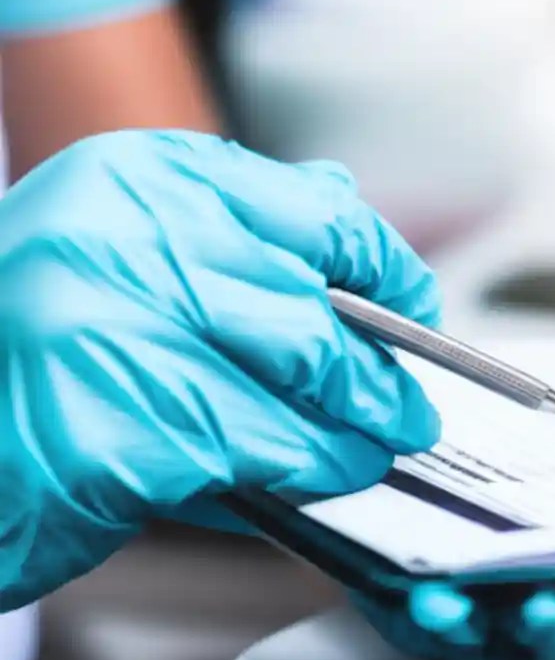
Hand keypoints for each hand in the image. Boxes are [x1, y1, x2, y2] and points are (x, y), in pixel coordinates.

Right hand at [0, 130, 440, 610]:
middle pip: (319, 310)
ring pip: (302, 388)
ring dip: (355, 434)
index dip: (384, 268)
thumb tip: (344, 208)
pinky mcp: (118, 426)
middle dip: (381, 373)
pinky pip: (257, 456)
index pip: (318, 214)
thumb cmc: (32, 350)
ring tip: (373, 447)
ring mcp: (116, 330)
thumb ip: (234, 231)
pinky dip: (301, 476)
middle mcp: (126, 238)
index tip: (411, 306)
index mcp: (141, 178)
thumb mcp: (126, 252)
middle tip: (408, 405)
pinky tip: (309, 480)